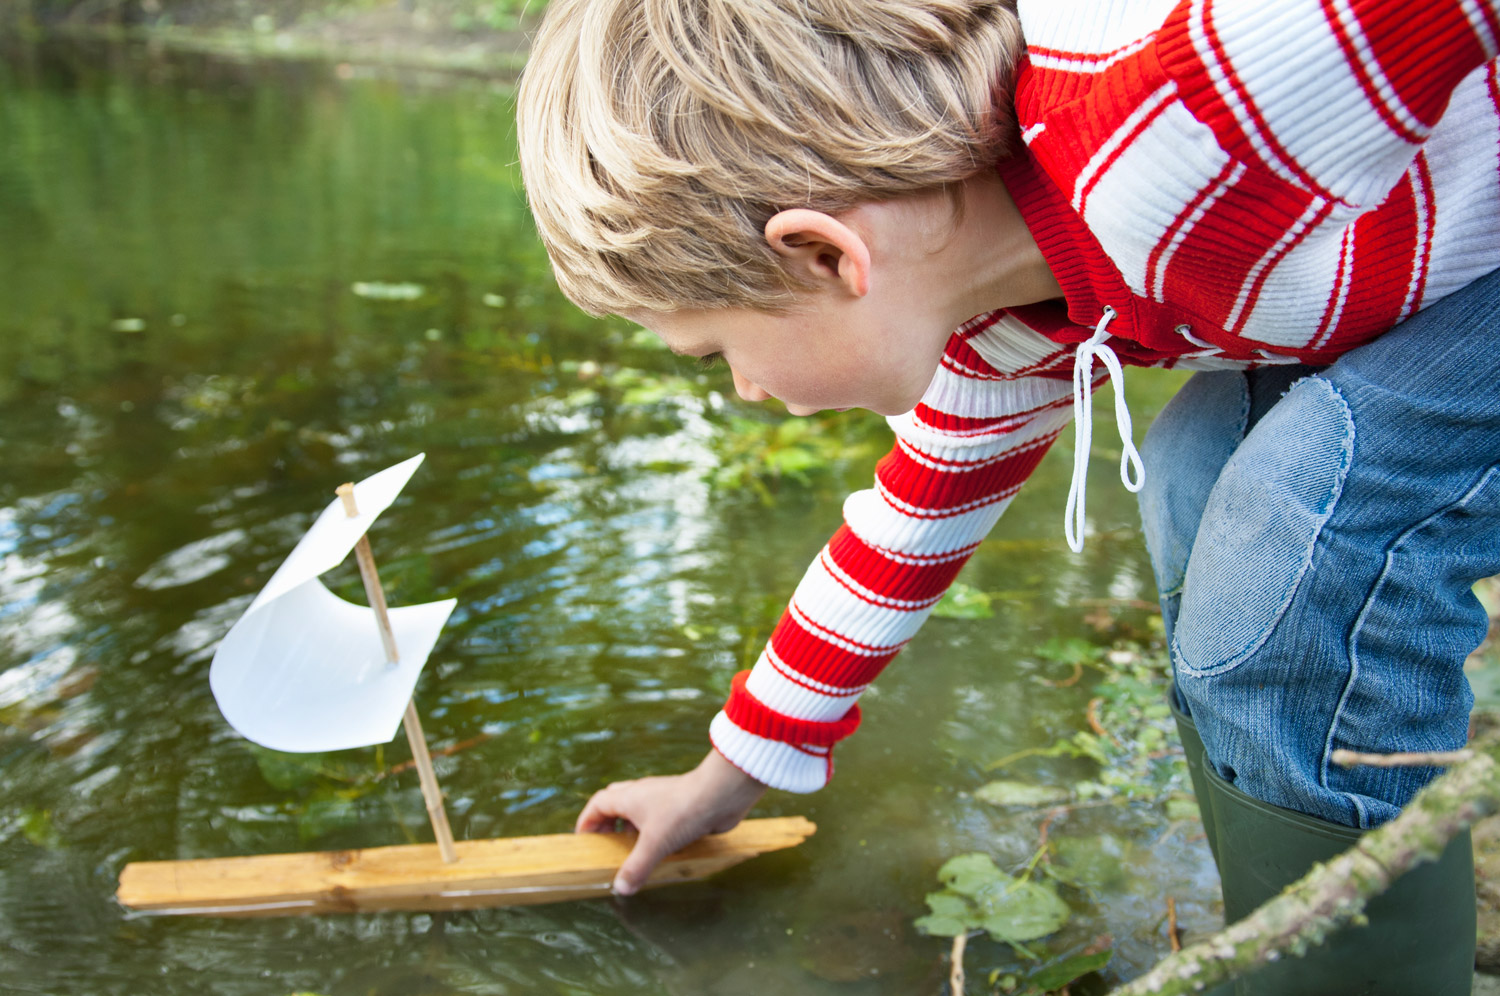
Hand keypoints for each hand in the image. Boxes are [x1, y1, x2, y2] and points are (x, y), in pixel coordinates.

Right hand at [575, 748, 766, 894]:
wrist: (720, 794)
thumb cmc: (683, 811)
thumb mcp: (654, 843)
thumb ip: (636, 867)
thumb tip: (620, 888)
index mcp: (629, 797)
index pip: (597, 804)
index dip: (587, 821)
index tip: (583, 841)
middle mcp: (642, 795)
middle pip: (615, 804)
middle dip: (607, 825)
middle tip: (606, 847)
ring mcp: (661, 799)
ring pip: (638, 812)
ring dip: (631, 830)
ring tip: (630, 853)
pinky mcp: (679, 807)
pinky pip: (658, 819)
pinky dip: (652, 834)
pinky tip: (659, 851)